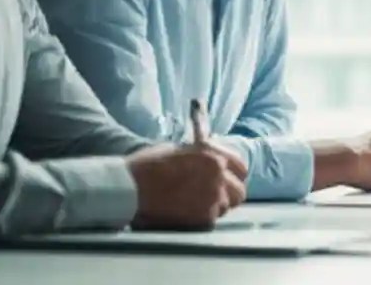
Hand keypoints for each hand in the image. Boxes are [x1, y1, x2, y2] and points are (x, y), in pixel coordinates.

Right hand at [126, 143, 247, 229]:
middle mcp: (219, 174)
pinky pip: (212, 220)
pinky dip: (203, 218)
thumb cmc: (148, 165)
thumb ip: (202, 156)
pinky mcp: (204, 216)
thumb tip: (212, 162)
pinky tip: (187, 213)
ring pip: (226, 207)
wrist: (129, 187)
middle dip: (228, 195)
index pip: (241, 168)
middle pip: (239, 192)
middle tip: (213, 196)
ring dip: (215, 207)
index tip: (227, 180)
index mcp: (213, 155)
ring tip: (195, 204)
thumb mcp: (180, 150)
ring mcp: (213, 196)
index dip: (234, 176)